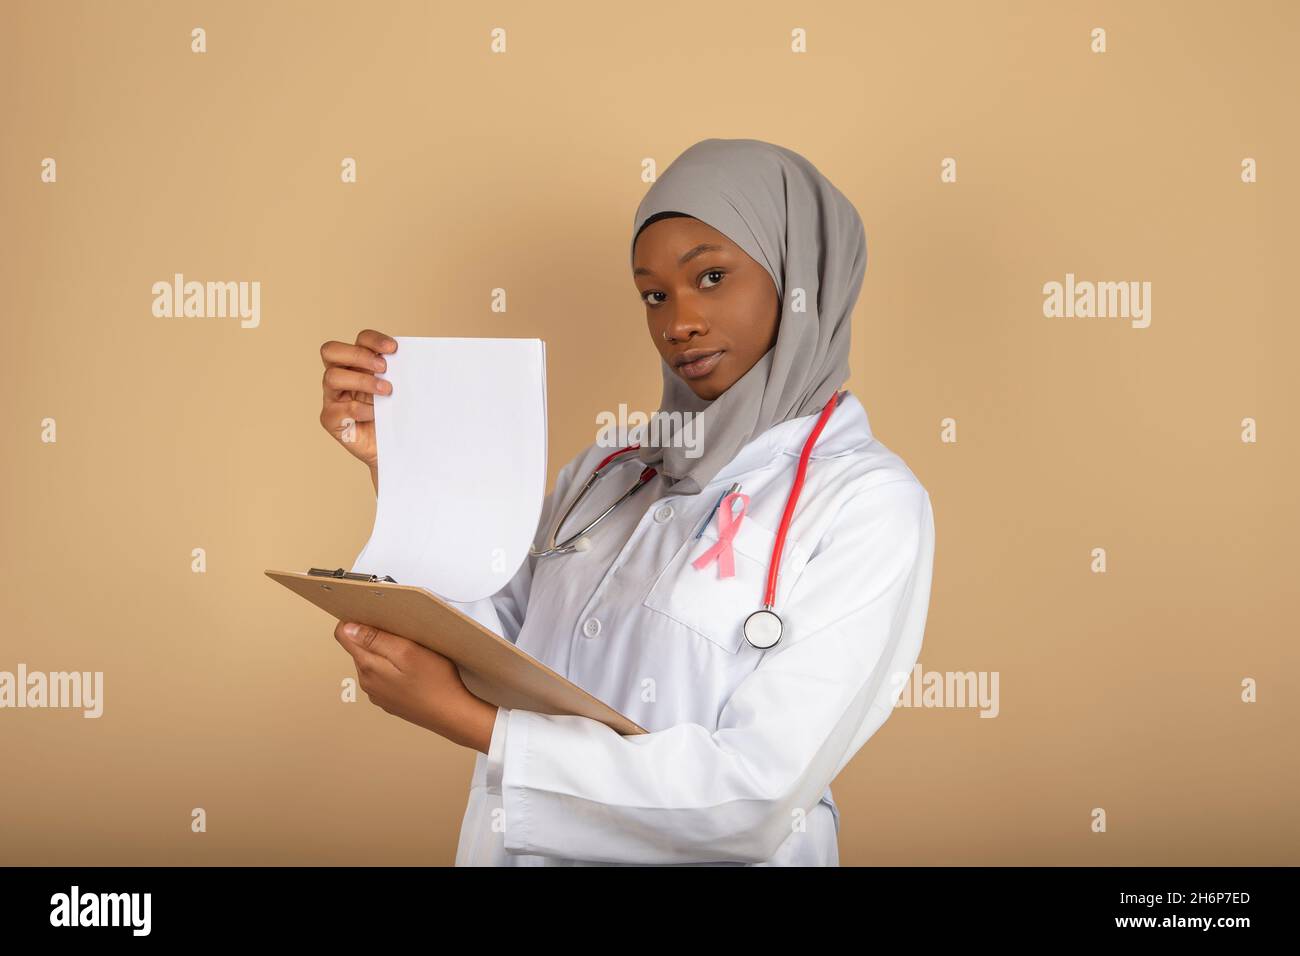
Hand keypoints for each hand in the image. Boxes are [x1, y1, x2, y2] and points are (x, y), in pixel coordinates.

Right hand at [319, 330, 397, 470]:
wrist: (395, 448)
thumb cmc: (397, 415)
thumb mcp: (400, 389)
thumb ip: (398, 372)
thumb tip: (413, 357)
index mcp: (358, 363)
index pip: (360, 340)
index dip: (373, 340)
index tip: (393, 349)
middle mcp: (341, 376)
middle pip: (331, 351)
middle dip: (359, 355)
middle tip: (383, 368)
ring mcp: (332, 397)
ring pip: (332, 377)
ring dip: (362, 381)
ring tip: (386, 391)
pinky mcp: (330, 418)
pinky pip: (341, 408)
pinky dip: (362, 409)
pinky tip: (377, 415)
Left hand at [333, 620, 497, 753]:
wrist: (451, 714)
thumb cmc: (435, 682)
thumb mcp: (407, 651)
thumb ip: (375, 639)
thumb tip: (348, 628)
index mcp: (368, 665)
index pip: (343, 634)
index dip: (355, 620)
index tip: (374, 617)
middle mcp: (366, 681)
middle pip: (358, 647)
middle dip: (373, 636)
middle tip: (402, 636)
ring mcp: (377, 693)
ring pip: (371, 662)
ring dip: (384, 653)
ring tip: (410, 654)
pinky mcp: (388, 700)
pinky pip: (382, 677)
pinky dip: (392, 669)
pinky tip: (412, 671)